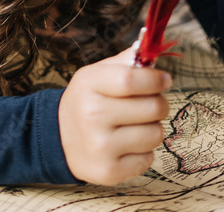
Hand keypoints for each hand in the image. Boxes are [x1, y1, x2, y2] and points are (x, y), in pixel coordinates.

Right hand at [58, 46, 170, 184]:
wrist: (59, 137)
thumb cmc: (86, 100)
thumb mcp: (96, 74)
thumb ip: (125, 62)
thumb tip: (152, 52)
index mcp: (89, 85)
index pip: (131, 79)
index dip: (155, 79)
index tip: (164, 80)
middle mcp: (93, 116)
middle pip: (152, 107)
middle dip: (160, 103)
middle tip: (152, 103)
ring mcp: (101, 147)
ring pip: (155, 134)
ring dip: (152, 128)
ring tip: (136, 125)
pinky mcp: (109, 172)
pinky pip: (148, 159)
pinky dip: (144, 151)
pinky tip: (127, 144)